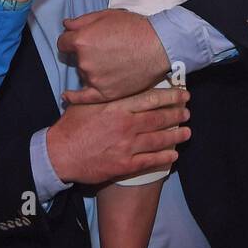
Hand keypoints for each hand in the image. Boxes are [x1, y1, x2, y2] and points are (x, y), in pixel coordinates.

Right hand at [46, 84, 190, 185]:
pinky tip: (173, 154)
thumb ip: (102, 94)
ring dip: (175, 135)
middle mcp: (126, 125)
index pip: (150, 98)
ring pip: (158, 139)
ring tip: (187, 132)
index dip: (170, 96)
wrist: (59, 155)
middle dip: (176, 114)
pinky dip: (164, 157)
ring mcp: (126, 146)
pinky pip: (150, 161)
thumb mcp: (85, 103)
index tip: (182, 94)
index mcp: (117, 107)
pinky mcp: (124, 165)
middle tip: (187, 112)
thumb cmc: (70, 127)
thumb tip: (111, 82)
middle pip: (158, 118)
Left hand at [57, 9, 170, 98]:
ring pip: (83, 74)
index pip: (63, 42)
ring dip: (91, 69)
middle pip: (75, 59)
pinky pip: (83, 98)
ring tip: (112, 62)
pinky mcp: (105, 93)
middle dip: (84, 54)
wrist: (159, 45)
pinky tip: (66, 96)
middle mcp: (84, 61)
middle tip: (104, 49)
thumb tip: (65, 25)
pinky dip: (73, 97)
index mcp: (82, 40)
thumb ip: (81, 21)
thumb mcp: (106, 15)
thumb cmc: (135, 27)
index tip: (78, 41)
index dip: (71, 40)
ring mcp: (94, 79)